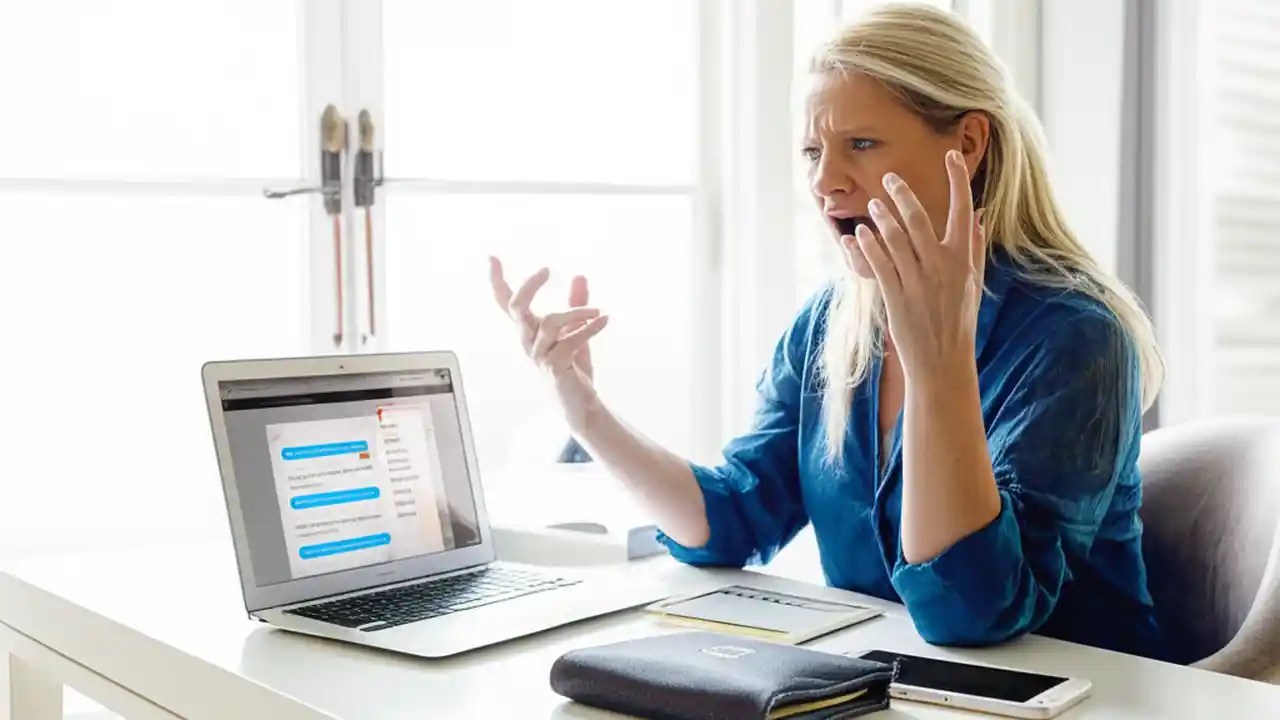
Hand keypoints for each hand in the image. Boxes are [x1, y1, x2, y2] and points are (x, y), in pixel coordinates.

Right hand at [489, 257, 608, 428]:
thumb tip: (579, 275)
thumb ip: (577, 304)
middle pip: (517, 307)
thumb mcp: (576, 330)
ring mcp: (540, 355)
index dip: (497, 281)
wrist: (579, 404)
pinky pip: (569, 342)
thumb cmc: (572, 367)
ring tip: (597, 311)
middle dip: (528, 286)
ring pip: (551, 321)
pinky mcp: (555, 367)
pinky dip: (589, 329)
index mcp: (529, 330)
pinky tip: (604, 320)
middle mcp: (529, 341)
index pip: (506, 304)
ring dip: (577, 311)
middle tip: (545, 270)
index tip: (491, 257)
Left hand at [841, 149, 985, 379]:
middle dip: (901, 193)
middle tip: (889, 178)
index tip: (949, 155)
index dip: (956, 179)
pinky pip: (879, 262)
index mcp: (962, 259)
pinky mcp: (896, 295)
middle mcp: (941, 266)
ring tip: (872, 205)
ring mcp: (917, 280)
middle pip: (918, 218)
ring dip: (880, 216)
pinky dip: (868, 244)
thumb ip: (973, 248)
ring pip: (894, 237)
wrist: (942, 361)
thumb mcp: (972, 284)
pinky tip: (859, 234)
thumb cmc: (958, 321)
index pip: (962, 209)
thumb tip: (977, 217)